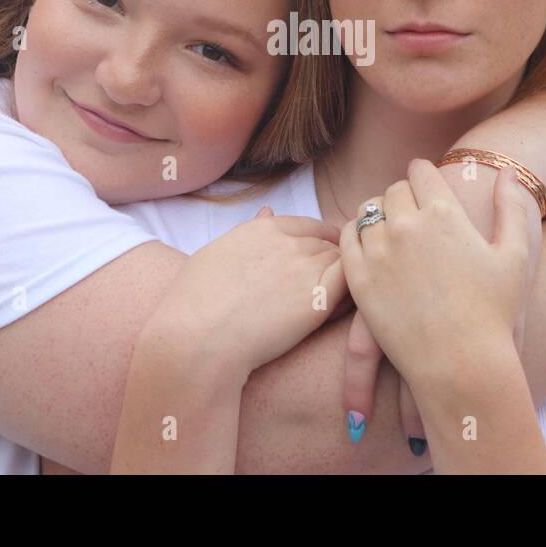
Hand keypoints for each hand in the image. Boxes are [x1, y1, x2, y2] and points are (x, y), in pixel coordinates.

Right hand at [145, 209, 347, 378]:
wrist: (198, 336)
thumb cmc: (195, 302)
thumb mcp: (216, 253)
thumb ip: (247, 231)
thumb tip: (268, 210)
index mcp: (263, 229)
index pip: (307, 225)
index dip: (320, 239)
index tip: (323, 253)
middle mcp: (289, 242)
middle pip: (326, 244)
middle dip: (331, 260)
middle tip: (333, 282)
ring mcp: (306, 268)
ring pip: (341, 263)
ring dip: (343, 277)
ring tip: (339, 299)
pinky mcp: (320, 298)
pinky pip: (350, 285)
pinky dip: (350, 294)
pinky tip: (340, 310)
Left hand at [339, 159, 532, 389]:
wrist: (461, 363)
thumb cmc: (495, 312)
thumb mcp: (516, 254)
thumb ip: (511, 206)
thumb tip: (508, 171)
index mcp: (444, 213)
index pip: (420, 170)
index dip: (424, 174)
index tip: (425, 183)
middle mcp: (406, 225)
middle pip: (394, 190)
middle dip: (404, 195)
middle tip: (412, 211)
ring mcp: (378, 251)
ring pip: (369, 211)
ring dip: (380, 215)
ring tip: (392, 229)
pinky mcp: (358, 278)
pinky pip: (347, 238)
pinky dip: (356, 234)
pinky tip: (371, 245)